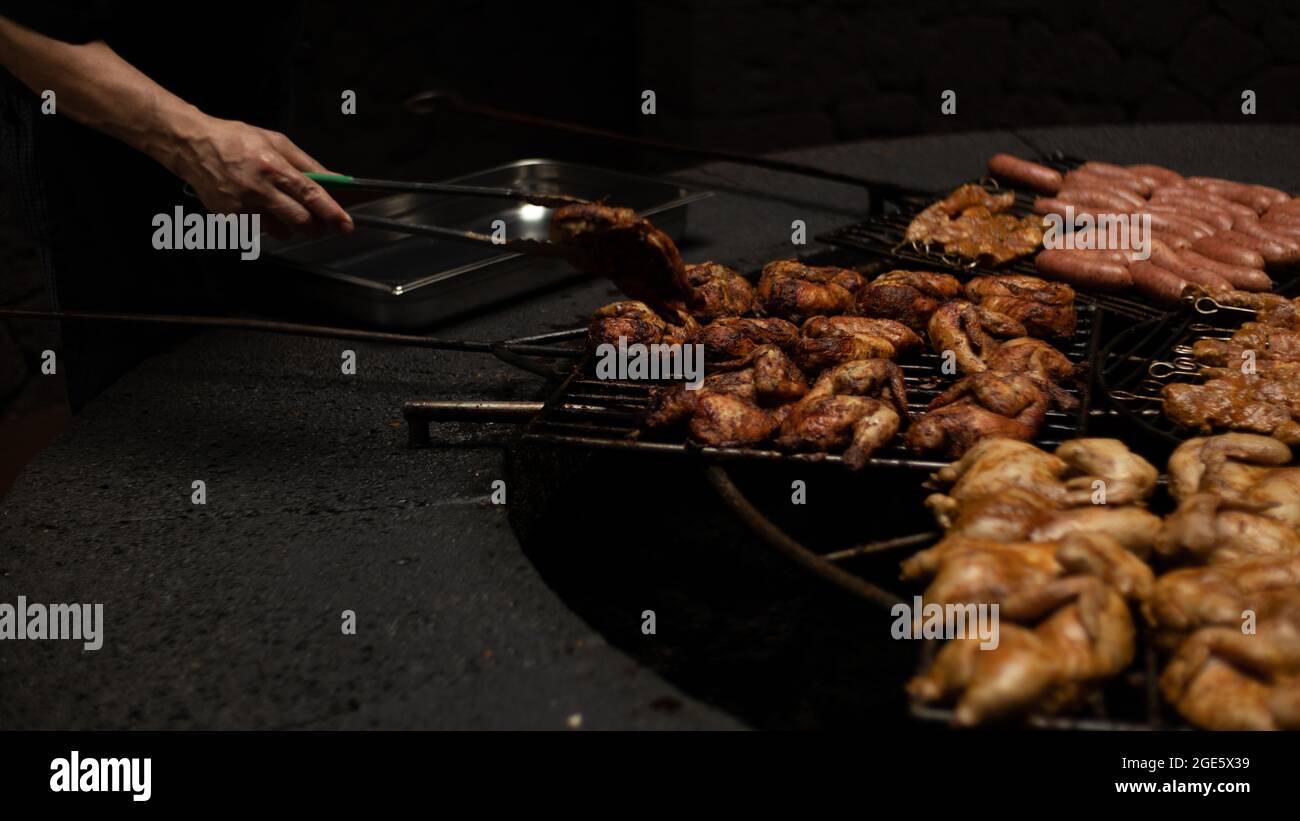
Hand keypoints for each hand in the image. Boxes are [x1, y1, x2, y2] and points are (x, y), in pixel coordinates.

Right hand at [164, 115, 353, 238]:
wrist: (192, 146)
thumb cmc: (236, 139)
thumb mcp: (276, 141)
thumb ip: (307, 163)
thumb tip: (333, 180)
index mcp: (272, 167)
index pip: (311, 195)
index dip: (332, 213)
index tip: (346, 225)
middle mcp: (258, 189)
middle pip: (300, 221)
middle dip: (315, 226)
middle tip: (320, 223)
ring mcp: (242, 207)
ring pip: (281, 231)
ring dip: (290, 226)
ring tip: (280, 206)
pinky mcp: (229, 218)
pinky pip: (259, 231)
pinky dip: (266, 223)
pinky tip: (257, 206)